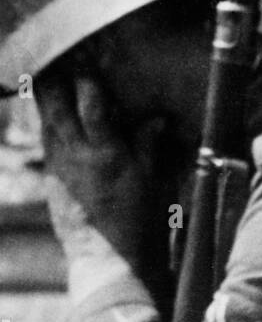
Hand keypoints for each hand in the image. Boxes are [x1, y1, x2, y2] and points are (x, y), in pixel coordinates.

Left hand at [36, 71, 166, 275]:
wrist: (111, 266)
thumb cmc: (141, 230)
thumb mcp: (154, 187)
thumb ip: (150, 148)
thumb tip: (155, 119)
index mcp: (106, 155)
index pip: (90, 102)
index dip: (88, 77)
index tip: (90, 55)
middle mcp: (76, 157)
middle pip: (54, 104)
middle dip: (55, 77)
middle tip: (60, 56)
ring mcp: (59, 168)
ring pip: (46, 121)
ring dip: (49, 98)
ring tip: (54, 78)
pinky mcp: (53, 181)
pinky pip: (48, 143)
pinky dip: (52, 126)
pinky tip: (58, 119)